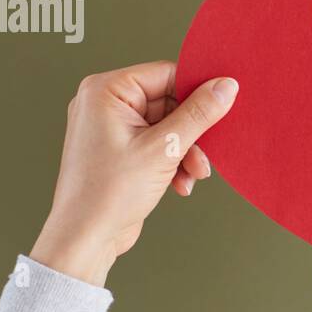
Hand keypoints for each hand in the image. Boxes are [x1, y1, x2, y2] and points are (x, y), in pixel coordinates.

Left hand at [29, 61, 238, 286]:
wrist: (85, 237)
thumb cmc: (109, 192)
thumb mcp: (164, 148)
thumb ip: (199, 114)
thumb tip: (226, 86)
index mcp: (106, 90)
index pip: (166, 74)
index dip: (196, 92)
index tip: (221, 108)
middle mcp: (104, 103)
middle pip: (169, 102)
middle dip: (191, 133)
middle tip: (205, 156)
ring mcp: (110, 127)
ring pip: (166, 126)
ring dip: (185, 151)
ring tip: (192, 175)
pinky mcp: (118, 149)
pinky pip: (155, 143)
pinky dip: (171, 161)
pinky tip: (178, 183)